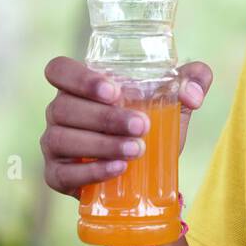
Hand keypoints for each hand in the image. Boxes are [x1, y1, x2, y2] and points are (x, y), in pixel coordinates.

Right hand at [40, 56, 212, 198]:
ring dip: (101, 144)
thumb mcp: (174, 101)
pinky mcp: (56, 174)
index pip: (59, 70)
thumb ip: (192, 81)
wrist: (147, 174)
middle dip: (105, 117)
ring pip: (61, 139)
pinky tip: (118, 169)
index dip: (80, 78)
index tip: (115, 91)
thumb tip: (192, 92)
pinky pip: (64, 172)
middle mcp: (59, 110)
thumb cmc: (150, 125)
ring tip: (137, 150)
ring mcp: (53, 143)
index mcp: (80, 85)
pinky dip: (91, 171)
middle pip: (64, 107)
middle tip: (142, 126)